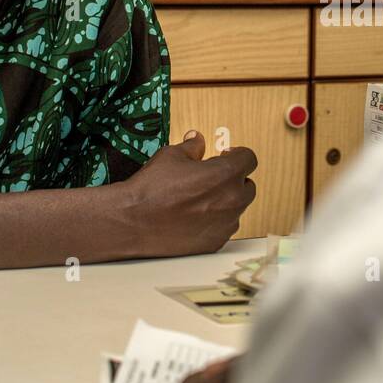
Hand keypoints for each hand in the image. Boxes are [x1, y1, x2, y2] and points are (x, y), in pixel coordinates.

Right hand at [119, 130, 256, 257]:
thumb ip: (192, 147)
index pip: (249, 159)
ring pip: (236, 208)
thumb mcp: (171, 156)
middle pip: (247, 185)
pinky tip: (193, 218)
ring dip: (225, 202)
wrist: (133, 222)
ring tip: (199, 200)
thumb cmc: (151, 188)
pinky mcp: (215, 242)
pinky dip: (215, 222)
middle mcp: (232, 200)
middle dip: (234, 180)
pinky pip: (224, 228)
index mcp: (226, 174)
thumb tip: (197, 140)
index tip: (227, 156)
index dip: (238, 155)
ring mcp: (226, 224)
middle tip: (212, 178)